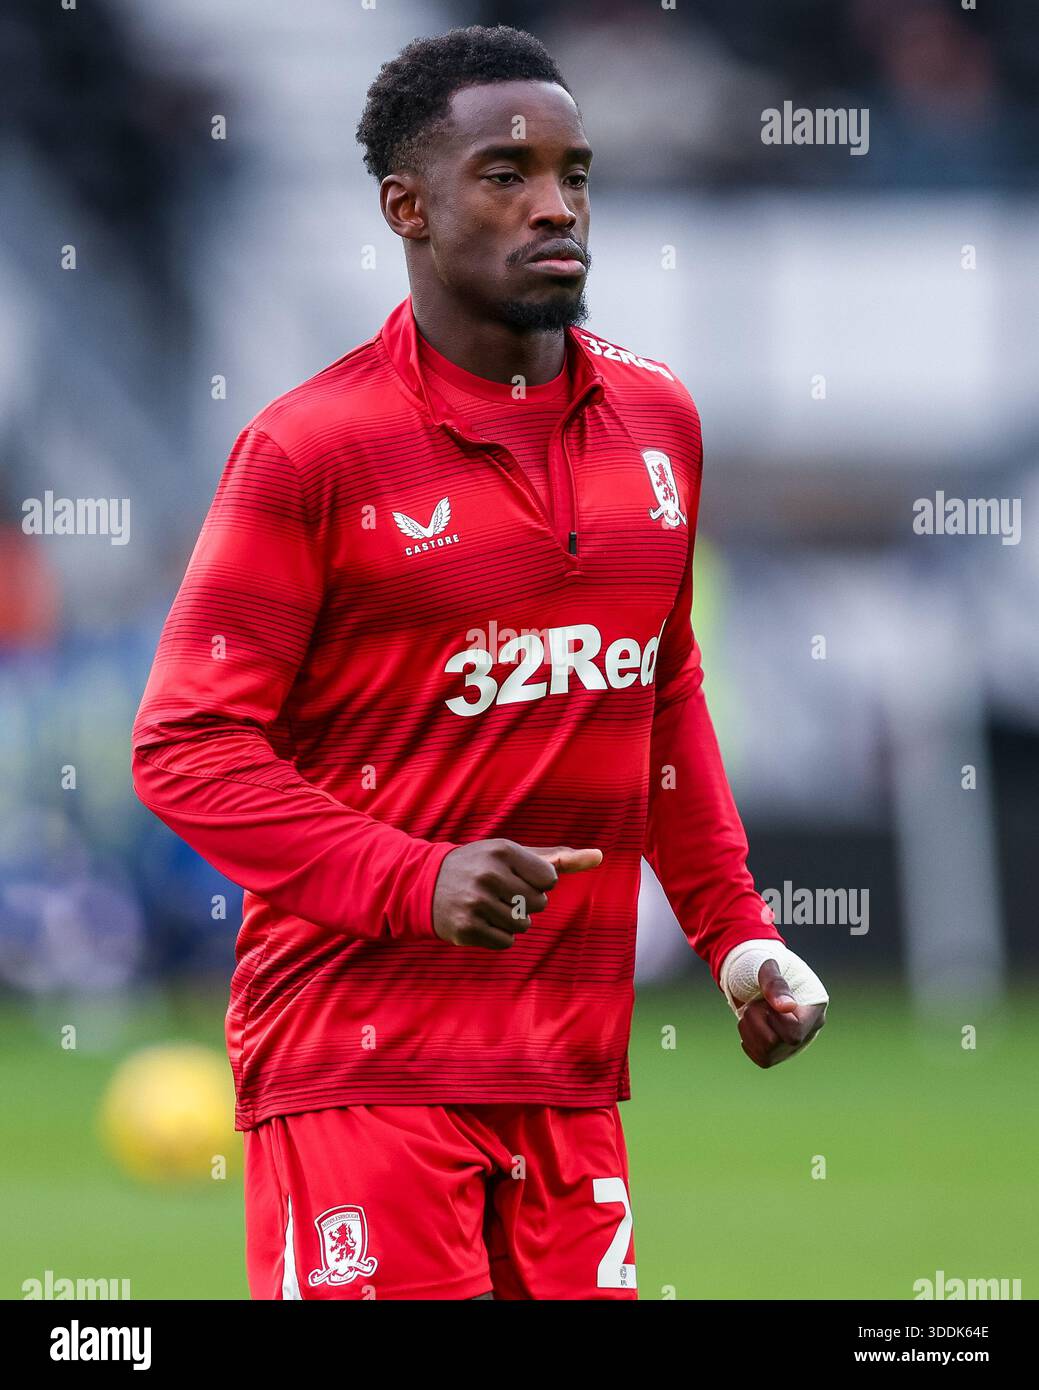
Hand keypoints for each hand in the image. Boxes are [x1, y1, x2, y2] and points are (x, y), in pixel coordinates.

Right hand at [433, 839, 601, 949]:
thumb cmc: (479, 865)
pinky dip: (499, 936)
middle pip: (539, 904)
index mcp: (503, 851)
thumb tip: (600, 856)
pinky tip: (481, 921)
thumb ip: (558, 857)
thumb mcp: (513, 853)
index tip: (515, 876)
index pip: (549, 879)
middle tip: (499, 892)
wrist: (424, 884)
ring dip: (512, 920)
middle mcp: (489, 875)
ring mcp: (476, 903)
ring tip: (489, 906)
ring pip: (524, 925)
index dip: (537, 882)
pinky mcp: (466, 929)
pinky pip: (506, 942)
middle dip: (525, 902)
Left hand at [737, 958, 826, 1067]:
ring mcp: (795, 1044)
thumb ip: (775, 984)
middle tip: (756, 1003)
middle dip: (756, 1020)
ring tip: (753, 1011)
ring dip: (749, 1029)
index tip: (766, 1000)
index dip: (772, 1017)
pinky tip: (751, 1024)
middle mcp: (809, 1030)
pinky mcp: (780, 1052)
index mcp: (815, 1007)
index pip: (795, 1031)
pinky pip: (762, 1059)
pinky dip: (749, 1041)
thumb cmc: (763, 965)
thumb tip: (787, 1007)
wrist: (754, 974)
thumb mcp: (766, 966)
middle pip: (777, 1044)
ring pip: (767, 1054)